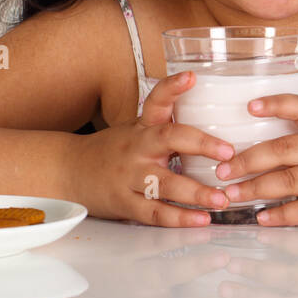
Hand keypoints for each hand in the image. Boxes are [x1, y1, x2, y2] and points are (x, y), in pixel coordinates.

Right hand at [71, 71, 236, 226]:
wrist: (68, 172)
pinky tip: (201, 220)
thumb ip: (166, 130)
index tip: (191, 77)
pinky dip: (180, 218)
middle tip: (228, 152)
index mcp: (142, 127)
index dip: (173, 87)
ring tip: (222, 199)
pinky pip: (155, 211)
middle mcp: (137, 147)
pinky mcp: (124, 203)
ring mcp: (129, 176)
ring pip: (165, 183)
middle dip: (201, 144)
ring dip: (196, 192)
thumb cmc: (111, 151)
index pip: (156, 100)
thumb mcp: (135, 131)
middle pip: (168, 138)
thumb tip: (214, 123)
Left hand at [214, 93, 297, 225]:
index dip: (275, 104)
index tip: (248, 106)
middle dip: (247, 160)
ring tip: (231, 195)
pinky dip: (282, 216)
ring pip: (290, 181)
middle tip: (220, 168)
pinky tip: (263, 219)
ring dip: (256, 189)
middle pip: (284, 150)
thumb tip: (276, 145)